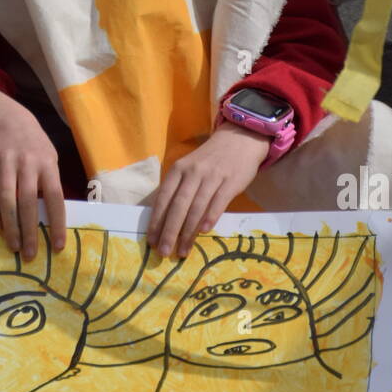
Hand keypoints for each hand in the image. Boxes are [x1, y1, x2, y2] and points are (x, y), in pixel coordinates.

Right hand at [0, 106, 66, 259]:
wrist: (9, 121)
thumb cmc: (36, 148)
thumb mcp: (51, 160)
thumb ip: (50, 185)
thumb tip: (53, 222)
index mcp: (47, 164)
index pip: (55, 198)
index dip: (57, 223)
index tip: (57, 246)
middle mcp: (26, 163)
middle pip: (27, 202)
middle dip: (29, 231)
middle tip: (29, 254)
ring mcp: (4, 163)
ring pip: (6, 201)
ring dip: (10, 227)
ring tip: (14, 246)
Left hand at [146, 125, 270, 259]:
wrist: (239, 139)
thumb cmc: (210, 159)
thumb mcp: (189, 168)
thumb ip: (178, 189)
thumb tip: (165, 220)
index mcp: (178, 170)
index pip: (163, 198)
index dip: (157, 220)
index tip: (151, 241)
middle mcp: (192, 173)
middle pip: (178, 206)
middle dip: (169, 231)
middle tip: (164, 252)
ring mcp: (212, 176)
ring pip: (196, 207)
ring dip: (188, 232)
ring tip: (183, 250)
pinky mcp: (230, 181)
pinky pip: (218, 202)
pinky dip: (209, 217)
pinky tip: (203, 231)